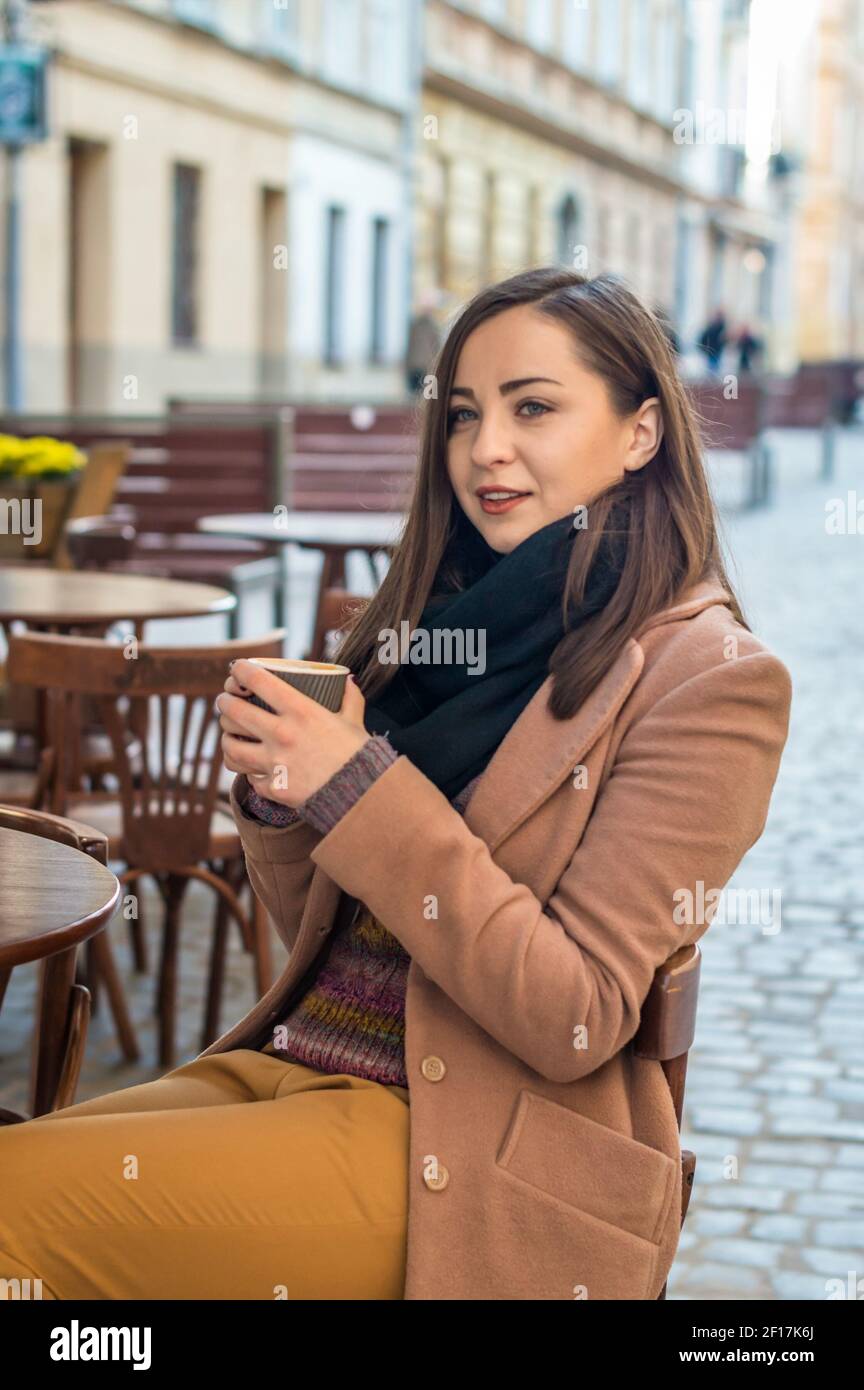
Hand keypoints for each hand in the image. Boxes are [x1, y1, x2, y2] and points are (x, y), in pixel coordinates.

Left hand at [216, 660, 369, 806]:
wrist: (362, 796)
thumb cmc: (358, 755)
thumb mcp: (355, 721)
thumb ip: (350, 698)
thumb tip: (349, 680)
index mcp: (301, 711)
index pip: (259, 681)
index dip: (241, 671)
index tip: (237, 669)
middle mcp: (282, 734)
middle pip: (235, 712)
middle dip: (224, 703)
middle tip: (225, 702)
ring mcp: (274, 763)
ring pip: (231, 747)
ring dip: (226, 738)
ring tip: (229, 735)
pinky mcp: (273, 788)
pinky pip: (250, 777)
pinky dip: (250, 772)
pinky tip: (254, 768)